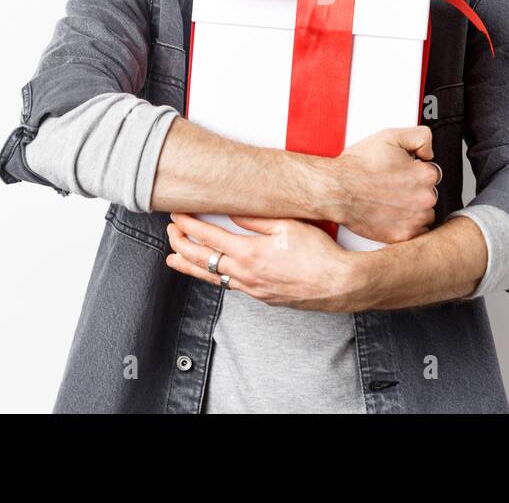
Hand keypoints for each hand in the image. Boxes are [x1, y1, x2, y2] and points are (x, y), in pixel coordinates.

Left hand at [164, 212, 363, 312]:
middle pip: (203, 260)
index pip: (208, 237)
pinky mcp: (264, 298)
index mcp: (249, 253)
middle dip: (181, 244)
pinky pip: (232, 286)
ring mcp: (254, 290)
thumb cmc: (319, 253)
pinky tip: (214, 273)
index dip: (188, 225)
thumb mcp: (287, 225)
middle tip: (169, 232)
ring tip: (173, 260)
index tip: (176, 215)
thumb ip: (256, 219)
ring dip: (191, 267)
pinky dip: (215, 277)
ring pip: (213, 277)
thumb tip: (232, 210)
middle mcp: (246, 275)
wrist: (339, 284)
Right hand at [325, 125, 439, 244]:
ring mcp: (415, 219)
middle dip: (414, 191)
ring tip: (389, 200)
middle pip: (429, 195)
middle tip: (392, 186)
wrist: (337, 189)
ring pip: (424, 214)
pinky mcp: (403, 235)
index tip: (402, 173)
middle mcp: (425, 199)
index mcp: (425, 175)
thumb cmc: (358, 166)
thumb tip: (430, 151)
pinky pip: (415, 232)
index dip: (415, 171)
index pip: (432, 174)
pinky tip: (390, 214)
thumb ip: (421, 137)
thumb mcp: (391, 136)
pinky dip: (405, 225)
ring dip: (412, 209)